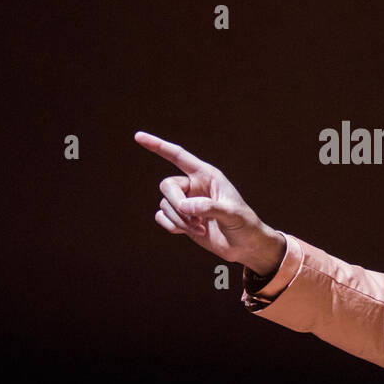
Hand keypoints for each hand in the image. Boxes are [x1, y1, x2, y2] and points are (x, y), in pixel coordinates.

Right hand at [134, 131, 284, 274]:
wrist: (245, 246)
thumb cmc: (245, 225)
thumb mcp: (232, 214)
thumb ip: (209, 207)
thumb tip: (184, 206)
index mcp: (206, 175)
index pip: (178, 156)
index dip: (158, 146)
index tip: (138, 137)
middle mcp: (194, 186)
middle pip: (167, 185)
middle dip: (176, 204)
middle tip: (194, 219)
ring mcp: (187, 202)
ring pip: (165, 205)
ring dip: (179, 221)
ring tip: (200, 228)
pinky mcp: (182, 219)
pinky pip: (162, 217)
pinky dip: (172, 227)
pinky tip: (190, 231)